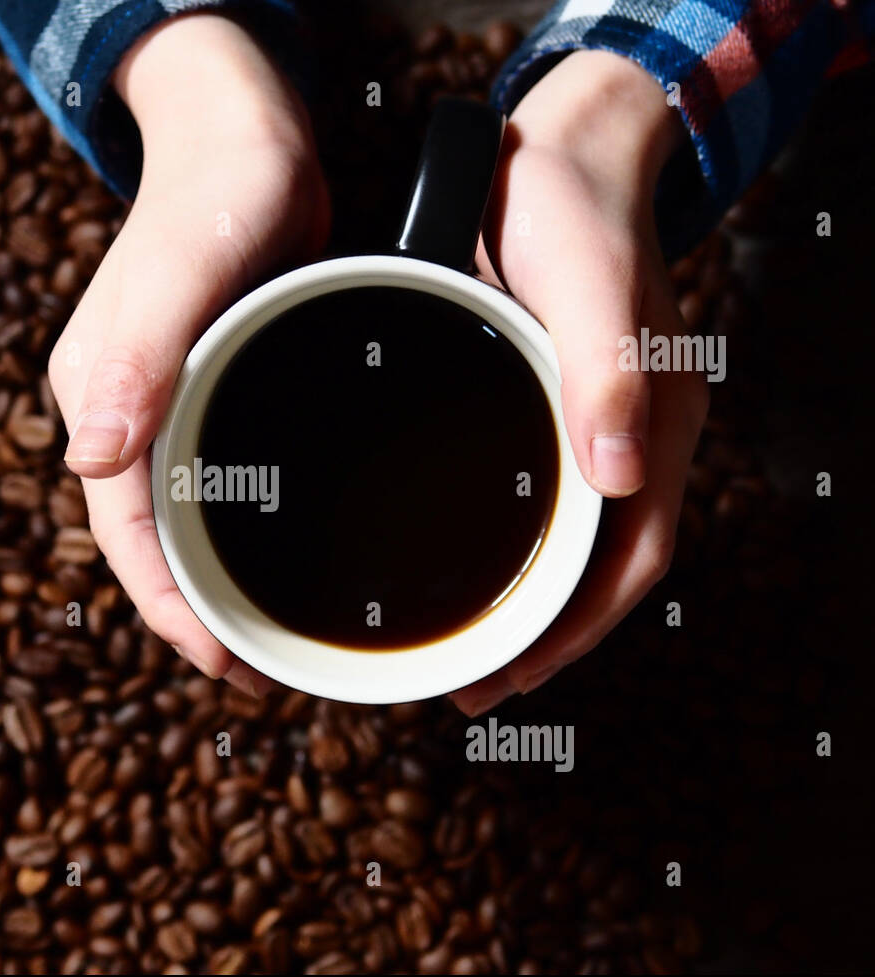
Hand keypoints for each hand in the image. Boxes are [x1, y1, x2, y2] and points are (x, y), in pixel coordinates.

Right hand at [48, 15, 329, 694]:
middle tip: (258, 670)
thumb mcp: (184, 266)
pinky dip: (245, 533)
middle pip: (150, 542)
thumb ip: (136, 355)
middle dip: (193, 615)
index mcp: (101, 397)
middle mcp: (127, 411)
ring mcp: (167, 404)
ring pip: (185, 521)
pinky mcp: (209, 391)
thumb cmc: (218, 187)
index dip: (165, 607)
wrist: (246, 134)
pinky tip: (289, 557)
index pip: (123, 532)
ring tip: (272, 636)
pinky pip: (217, 483)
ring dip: (219, 584)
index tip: (221, 660)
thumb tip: (89, 459)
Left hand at [451, 51, 709, 713]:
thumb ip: (608, 371)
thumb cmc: (569, 209)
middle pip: (598, 572)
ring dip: (524, 606)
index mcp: (652, 425)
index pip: (629, 563)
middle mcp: (628, 439)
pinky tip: (466, 566)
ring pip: (569, 546)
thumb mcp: (586, 281)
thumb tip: (622, 475)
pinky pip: (542, 503)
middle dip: (542, 640)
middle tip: (469, 685)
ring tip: (463, 649)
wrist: (559, 151)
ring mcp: (592, 428)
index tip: (510, 676)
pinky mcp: (552, 409)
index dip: (576, 632)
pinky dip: (509, 551)